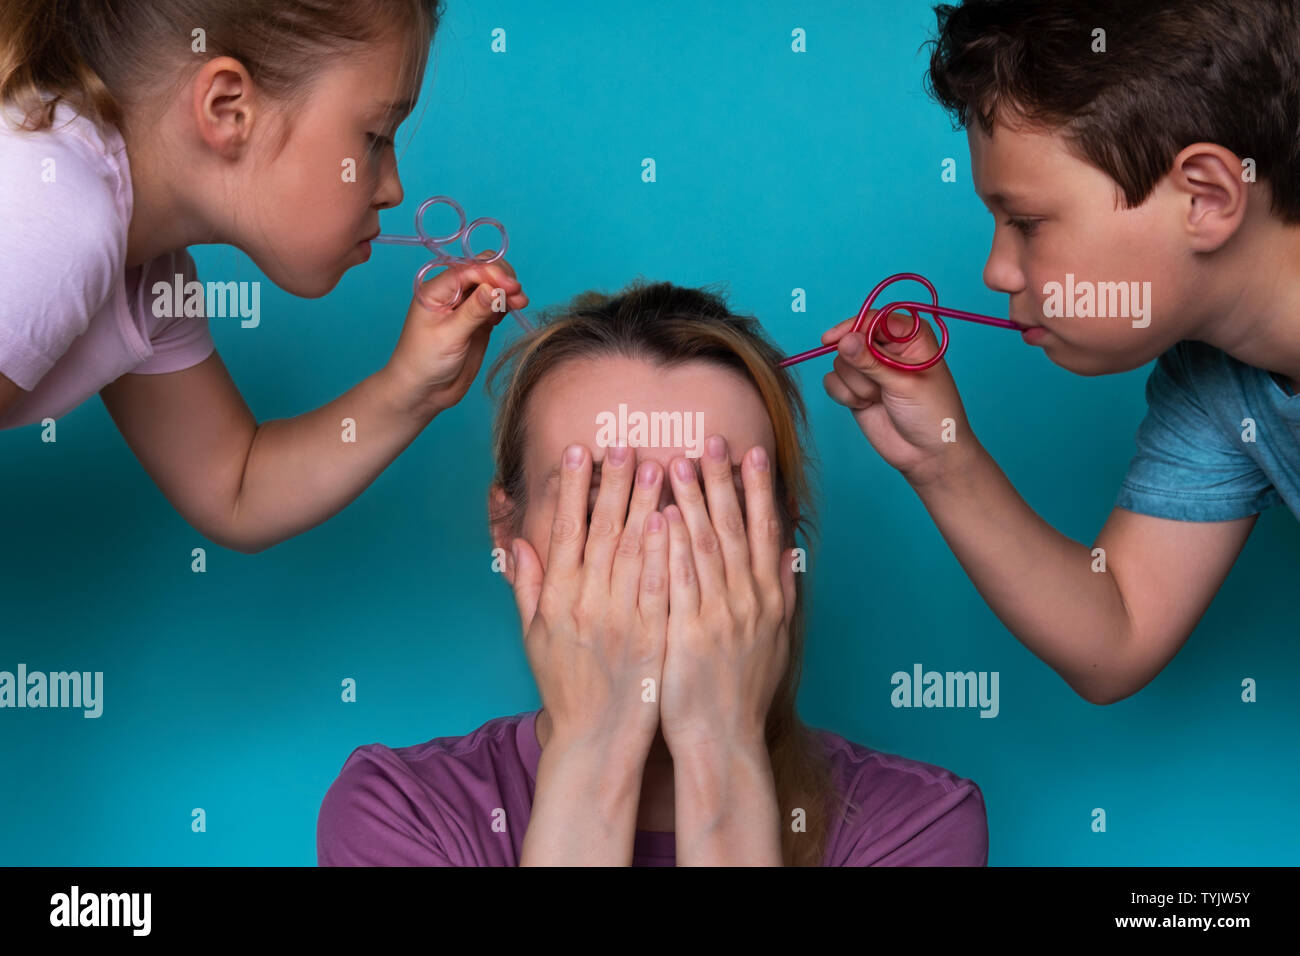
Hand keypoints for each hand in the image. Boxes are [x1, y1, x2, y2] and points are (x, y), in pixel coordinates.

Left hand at [383, 251, 528, 418]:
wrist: (424, 390)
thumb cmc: (425, 362)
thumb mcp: (450, 336)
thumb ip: (473, 311)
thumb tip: (494, 289)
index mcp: (436, 290)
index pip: (468, 270)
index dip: (491, 274)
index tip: (511, 287)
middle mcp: (452, 293)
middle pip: (482, 271)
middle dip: (502, 278)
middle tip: (518, 296)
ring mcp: (466, 306)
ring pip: (493, 286)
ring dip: (508, 291)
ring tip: (521, 303)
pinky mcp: (479, 320)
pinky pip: (497, 304)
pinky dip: (507, 304)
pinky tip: (512, 310)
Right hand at [507, 443, 668, 750]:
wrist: (598, 738)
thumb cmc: (567, 686)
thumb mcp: (534, 637)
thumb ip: (528, 587)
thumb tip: (518, 543)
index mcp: (556, 599)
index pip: (564, 532)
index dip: (572, 490)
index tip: (578, 453)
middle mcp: (586, 603)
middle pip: (602, 532)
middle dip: (613, 484)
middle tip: (624, 444)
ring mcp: (621, 618)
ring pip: (634, 550)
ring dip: (646, 504)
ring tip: (658, 465)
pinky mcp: (652, 634)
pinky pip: (661, 584)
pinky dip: (666, 550)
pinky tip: (675, 519)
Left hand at [658, 437, 795, 753]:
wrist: (725, 740)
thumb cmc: (742, 691)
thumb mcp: (775, 640)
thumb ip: (779, 593)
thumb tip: (788, 552)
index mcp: (770, 600)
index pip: (766, 532)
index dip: (758, 490)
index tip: (752, 452)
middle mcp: (751, 601)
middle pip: (737, 528)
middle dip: (723, 481)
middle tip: (711, 438)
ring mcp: (722, 615)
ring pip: (708, 545)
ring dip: (694, 500)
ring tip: (677, 461)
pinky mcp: (691, 632)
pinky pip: (681, 579)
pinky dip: (675, 545)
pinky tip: (664, 515)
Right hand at [820, 309, 977, 488]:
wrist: (926, 454)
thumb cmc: (931, 413)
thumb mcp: (903, 383)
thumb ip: (870, 361)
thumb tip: (843, 341)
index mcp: (910, 336)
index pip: (873, 320)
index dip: (852, 327)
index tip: (833, 340)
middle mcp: (887, 348)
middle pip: (851, 340)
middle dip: (858, 365)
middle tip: (878, 385)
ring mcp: (869, 369)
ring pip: (839, 362)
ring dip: (855, 385)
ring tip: (877, 398)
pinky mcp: (855, 389)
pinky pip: (832, 382)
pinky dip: (844, 395)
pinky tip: (864, 405)